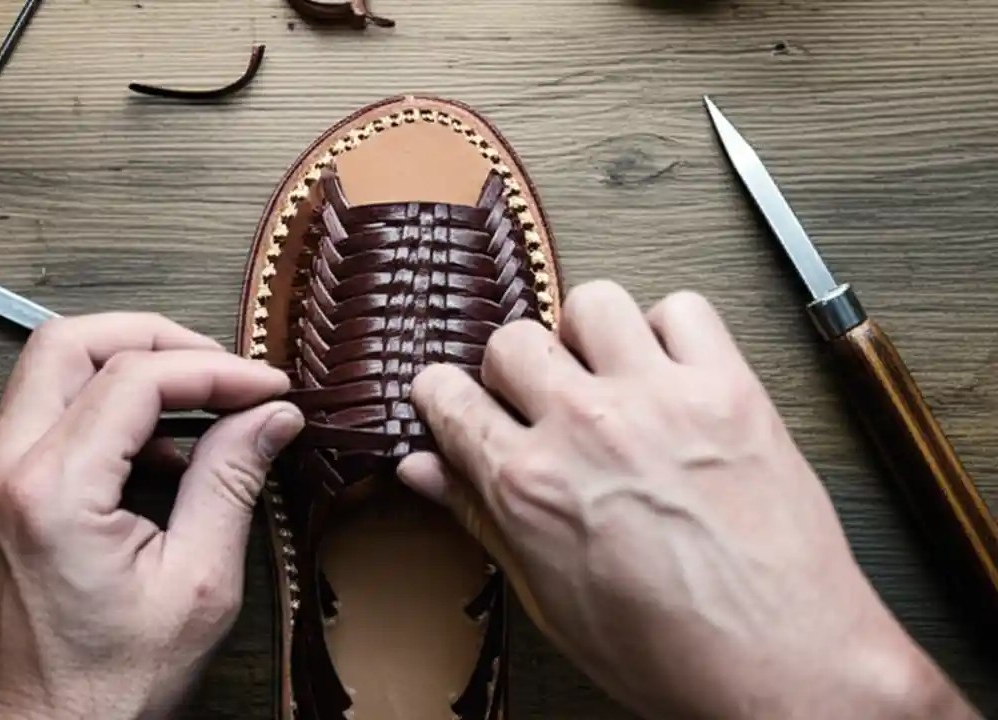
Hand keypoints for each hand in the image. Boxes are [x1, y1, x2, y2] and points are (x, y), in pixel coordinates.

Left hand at [0, 313, 303, 719]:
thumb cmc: (105, 692)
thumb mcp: (196, 588)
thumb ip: (230, 483)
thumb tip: (270, 416)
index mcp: (51, 491)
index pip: (135, 377)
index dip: (214, 369)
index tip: (267, 386)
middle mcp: (0, 473)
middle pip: (69, 342)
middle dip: (155, 338)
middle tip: (221, 368)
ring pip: (47, 372)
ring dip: (125, 370)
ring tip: (198, 409)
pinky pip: (41, 419)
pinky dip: (99, 411)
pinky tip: (155, 454)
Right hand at [399, 281, 977, 718]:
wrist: (785, 665)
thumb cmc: (672, 651)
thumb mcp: (547, 598)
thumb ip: (480, 517)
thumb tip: (422, 471)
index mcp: (530, 485)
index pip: (448, 396)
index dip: (441, 395)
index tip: (452, 399)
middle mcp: (587, 428)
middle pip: (512, 340)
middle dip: (513, 367)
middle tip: (537, 399)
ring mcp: (660, 400)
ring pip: (592, 302)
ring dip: (587, 336)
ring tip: (605, 376)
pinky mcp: (730, 388)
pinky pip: (684, 309)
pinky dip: (670, 331)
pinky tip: (669, 374)